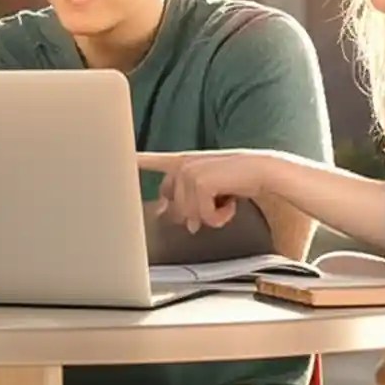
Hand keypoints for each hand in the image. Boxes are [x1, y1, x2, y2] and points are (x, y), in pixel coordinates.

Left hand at [137, 150, 272, 233]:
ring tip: (226, 198)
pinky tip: (231, 201)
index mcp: (182, 163)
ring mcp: (189, 172)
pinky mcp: (199, 181)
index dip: (135, 164)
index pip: (152, 162)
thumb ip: (189, 203)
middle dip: (196, 214)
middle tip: (219, 201)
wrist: (265, 171)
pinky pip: (204, 216)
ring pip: (190, 215)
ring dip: (212, 215)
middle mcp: (181, 165)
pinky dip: (220, 216)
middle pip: (174, 208)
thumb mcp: (210, 191)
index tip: (119, 161)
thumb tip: (181, 223)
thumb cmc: (240, 180)